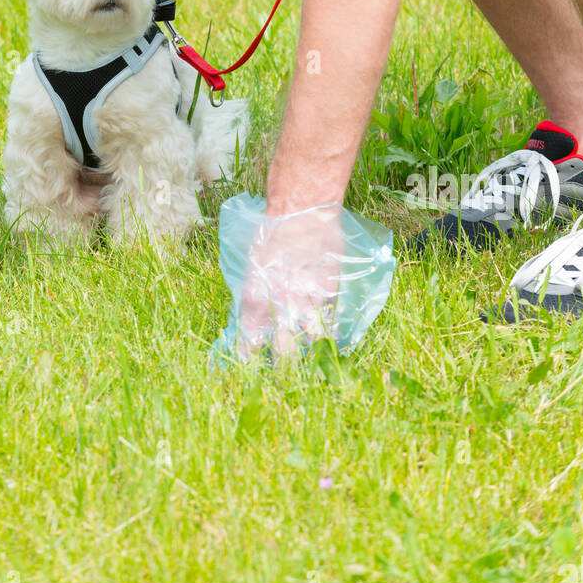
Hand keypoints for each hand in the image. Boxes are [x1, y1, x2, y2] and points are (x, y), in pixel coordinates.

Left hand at [237, 203, 345, 360]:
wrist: (301, 210)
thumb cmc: (270, 231)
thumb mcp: (252, 264)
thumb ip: (254, 293)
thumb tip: (251, 318)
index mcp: (255, 299)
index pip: (249, 342)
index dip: (249, 358)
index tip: (249, 366)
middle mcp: (282, 305)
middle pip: (284, 353)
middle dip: (284, 367)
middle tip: (284, 373)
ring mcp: (310, 300)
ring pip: (313, 342)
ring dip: (311, 349)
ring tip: (312, 355)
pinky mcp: (332, 291)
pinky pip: (333, 321)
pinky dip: (332, 330)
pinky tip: (331, 337)